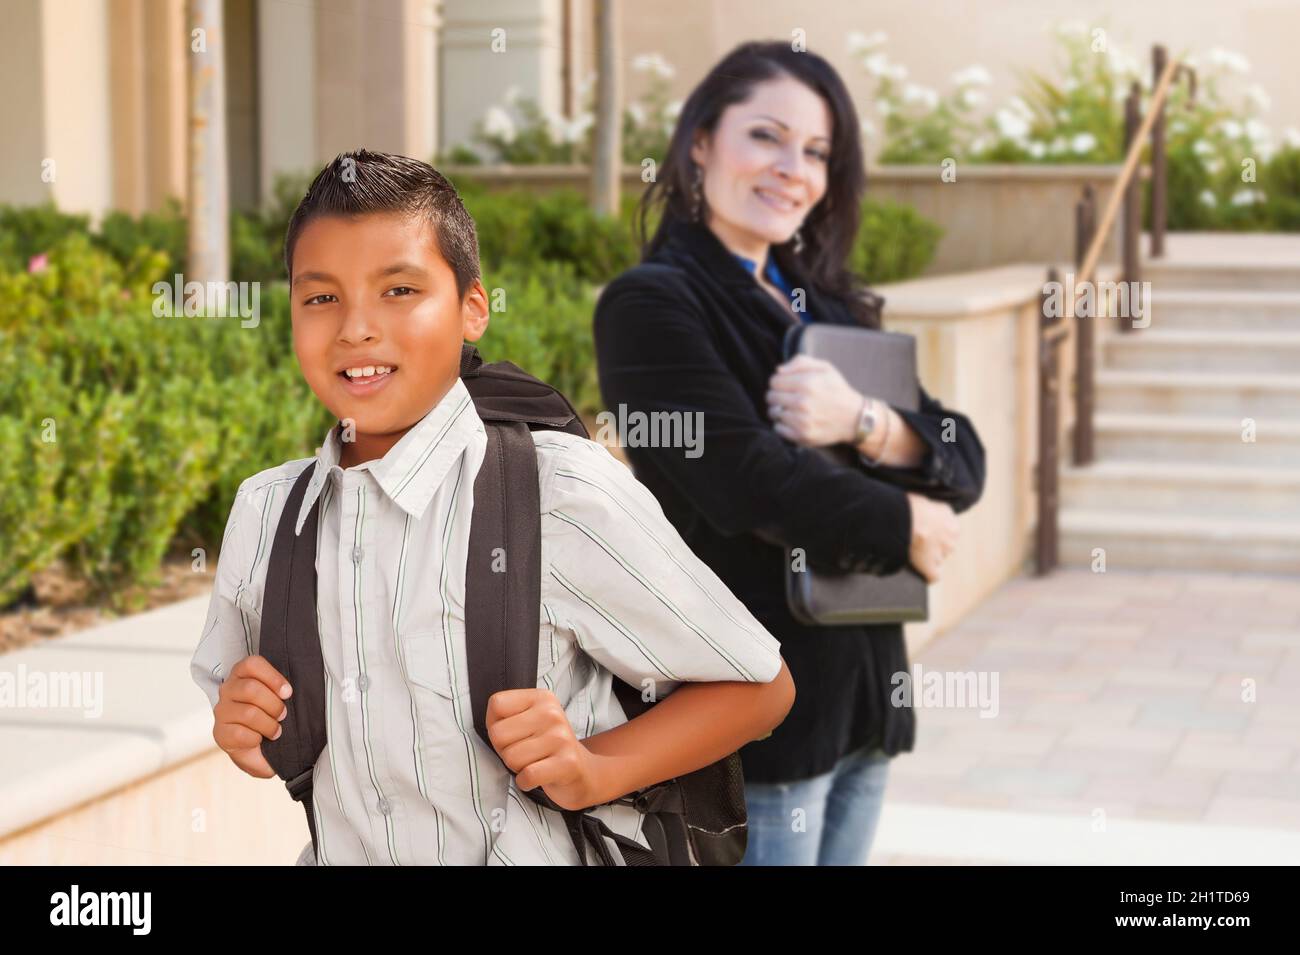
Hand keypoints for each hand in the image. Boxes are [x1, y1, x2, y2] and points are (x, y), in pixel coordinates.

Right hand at [213, 654, 292, 778]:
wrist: (258, 748)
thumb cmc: (269, 715)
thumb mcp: (276, 697)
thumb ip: (281, 689)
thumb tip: (289, 691)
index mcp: (242, 674)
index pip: (252, 664)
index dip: (273, 678)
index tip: (287, 693)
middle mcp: (228, 689)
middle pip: (251, 689)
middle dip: (274, 705)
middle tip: (283, 715)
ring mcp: (222, 711)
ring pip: (248, 713)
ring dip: (269, 725)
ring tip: (275, 731)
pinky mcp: (220, 732)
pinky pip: (240, 733)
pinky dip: (256, 738)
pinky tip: (259, 739)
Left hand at [486, 688, 608, 810]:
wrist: (582, 771)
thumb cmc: (545, 747)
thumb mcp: (528, 721)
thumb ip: (505, 717)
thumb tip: (491, 727)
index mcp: (541, 698)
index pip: (496, 704)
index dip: (496, 724)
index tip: (513, 733)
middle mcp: (552, 713)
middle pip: (498, 734)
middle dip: (505, 750)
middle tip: (525, 752)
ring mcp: (561, 737)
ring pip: (511, 758)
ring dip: (517, 768)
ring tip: (534, 763)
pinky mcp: (567, 763)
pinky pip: (527, 775)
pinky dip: (525, 782)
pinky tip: (537, 777)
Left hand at [766, 355, 862, 446]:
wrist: (854, 418)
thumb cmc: (837, 390)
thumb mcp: (825, 368)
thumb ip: (800, 362)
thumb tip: (778, 370)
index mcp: (807, 383)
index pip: (774, 381)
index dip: (779, 382)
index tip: (787, 386)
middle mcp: (802, 402)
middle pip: (771, 397)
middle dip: (777, 396)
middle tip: (789, 398)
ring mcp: (801, 421)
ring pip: (773, 413)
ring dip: (780, 410)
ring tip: (793, 410)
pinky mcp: (801, 436)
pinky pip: (778, 428)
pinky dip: (783, 425)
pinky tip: (795, 421)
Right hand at [907, 492, 958, 582]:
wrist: (906, 520)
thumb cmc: (913, 507)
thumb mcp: (928, 501)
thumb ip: (932, 511)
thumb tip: (926, 513)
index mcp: (953, 525)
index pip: (949, 532)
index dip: (936, 531)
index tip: (926, 530)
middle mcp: (951, 541)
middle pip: (945, 547)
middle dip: (934, 546)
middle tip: (917, 540)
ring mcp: (941, 556)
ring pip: (938, 560)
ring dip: (928, 558)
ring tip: (912, 553)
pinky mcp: (930, 568)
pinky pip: (933, 576)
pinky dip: (928, 575)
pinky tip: (921, 572)